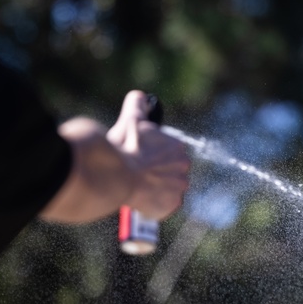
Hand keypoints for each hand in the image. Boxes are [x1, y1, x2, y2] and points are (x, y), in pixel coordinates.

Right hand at [107, 91, 189, 219]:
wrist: (118, 175)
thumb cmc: (124, 147)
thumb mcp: (130, 121)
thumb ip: (136, 105)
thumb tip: (139, 95)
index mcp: (177, 146)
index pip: (168, 154)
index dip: (152, 158)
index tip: (140, 160)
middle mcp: (184, 166)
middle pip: (170, 172)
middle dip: (156, 174)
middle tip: (137, 174)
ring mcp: (179, 187)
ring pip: (168, 190)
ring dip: (156, 190)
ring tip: (137, 187)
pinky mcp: (172, 205)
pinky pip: (164, 207)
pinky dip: (154, 205)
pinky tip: (141, 199)